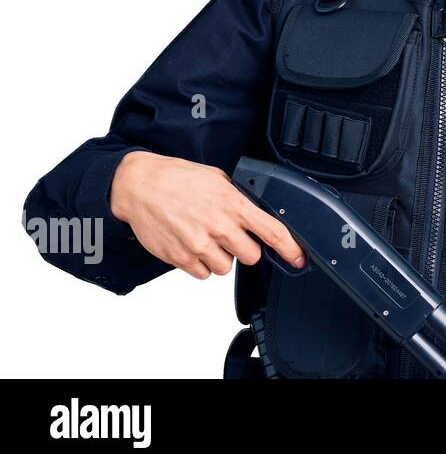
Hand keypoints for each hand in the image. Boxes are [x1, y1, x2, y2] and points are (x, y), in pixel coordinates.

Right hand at [110, 150, 304, 278]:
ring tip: (205, 237)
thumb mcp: (218, 179)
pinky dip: (200, 264)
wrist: (139, 186)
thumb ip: (239, 198)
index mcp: (233, 205)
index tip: (298, 258)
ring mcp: (199, 245)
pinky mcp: (180, 258)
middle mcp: (219, 227)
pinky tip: (192, 245)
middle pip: (251, 256)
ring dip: (220, 257)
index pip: (272, 232)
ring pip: (225, 267)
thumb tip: (257, 212)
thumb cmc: (178, 178)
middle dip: (245, 249)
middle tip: (230, 236)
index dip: (290, 248)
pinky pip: (202, 274)